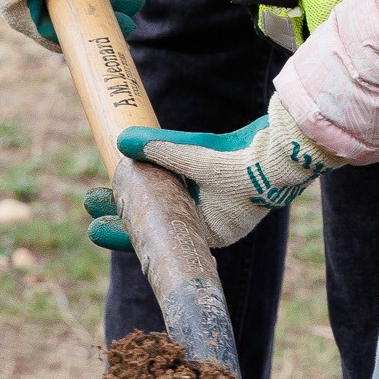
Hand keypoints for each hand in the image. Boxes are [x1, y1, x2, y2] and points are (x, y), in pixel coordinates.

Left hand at [114, 97, 340, 249]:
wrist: (288, 150)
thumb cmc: (246, 166)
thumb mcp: (198, 158)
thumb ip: (160, 149)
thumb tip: (120, 140)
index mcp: (207, 233)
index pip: (154, 238)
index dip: (121, 231)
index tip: (92, 225)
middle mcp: (210, 221)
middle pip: (156, 218)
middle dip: (124, 207)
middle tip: (90, 199)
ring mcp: (217, 200)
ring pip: (167, 198)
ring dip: (139, 188)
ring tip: (108, 179)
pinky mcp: (222, 177)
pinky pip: (182, 180)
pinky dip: (161, 174)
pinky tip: (142, 164)